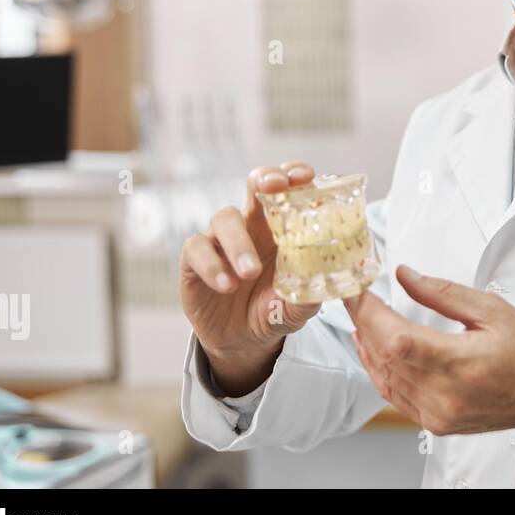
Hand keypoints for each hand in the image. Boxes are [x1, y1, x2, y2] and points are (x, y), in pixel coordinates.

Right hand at [179, 161, 322, 394]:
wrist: (242, 340)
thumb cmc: (274, 310)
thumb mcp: (295, 308)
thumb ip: (306, 298)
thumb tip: (320, 291)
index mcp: (280, 227)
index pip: (287, 188)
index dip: (294, 174)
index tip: (304, 177)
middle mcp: (251, 224)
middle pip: (254, 184)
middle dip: (264, 179)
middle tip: (273, 187)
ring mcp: (221, 239)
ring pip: (224, 217)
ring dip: (239, 243)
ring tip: (250, 273)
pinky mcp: (194, 260)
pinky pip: (197, 249)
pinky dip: (212, 265)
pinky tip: (227, 286)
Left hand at [348, 266, 514, 434]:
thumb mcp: (491, 309)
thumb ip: (442, 292)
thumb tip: (406, 276)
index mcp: (460, 364)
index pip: (396, 339)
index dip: (370, 314)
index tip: (359, 292)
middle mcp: (445, 395)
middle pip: (385, 357)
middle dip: (365, 323)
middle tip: (357, 297)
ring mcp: (438, 413)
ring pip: (384, 378)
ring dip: (368, 346)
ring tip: (362, 318)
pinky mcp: (436, 423)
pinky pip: (394, 397)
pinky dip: (379, 371)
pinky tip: (373, 351)